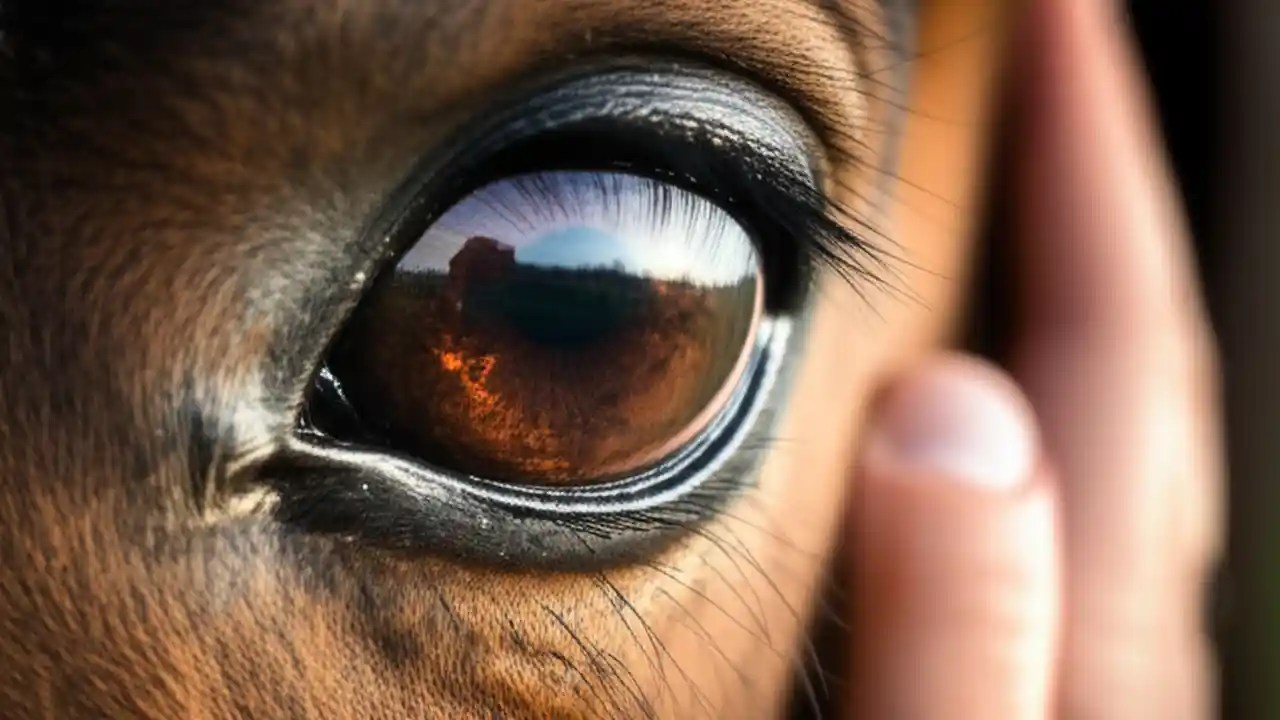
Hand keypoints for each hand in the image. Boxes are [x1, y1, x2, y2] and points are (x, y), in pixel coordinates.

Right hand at [845, 1, 1221, 716]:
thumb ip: (953, 626)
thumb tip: (941, 413)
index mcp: (1104, 633)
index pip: (1120, 329)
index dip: (1090, 146)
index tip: (1055, 1)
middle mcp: (1120, 619)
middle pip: (1129, 340)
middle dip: (1083, 169)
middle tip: (1026, 47)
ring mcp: (1089, 647)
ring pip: (1089, 403)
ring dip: (1048, 259)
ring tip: (979, 169)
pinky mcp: (1038, 676)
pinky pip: (1039, 471)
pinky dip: (1002, 373)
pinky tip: (930, 372)